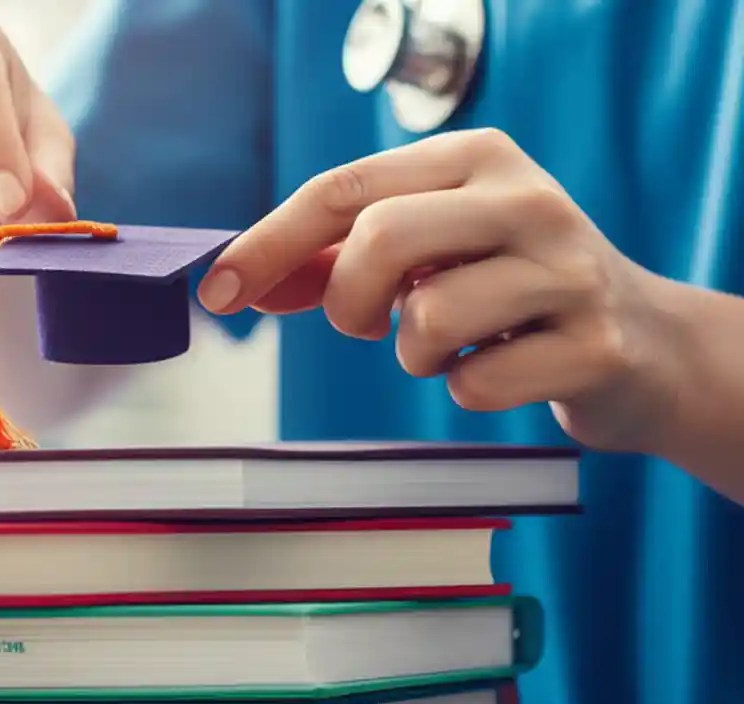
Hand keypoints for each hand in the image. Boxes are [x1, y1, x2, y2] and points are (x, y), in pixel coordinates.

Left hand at [198, 128, 682, 452]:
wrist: (644, 341)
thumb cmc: (511, 288)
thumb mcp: (431, 249)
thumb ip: (336, 258)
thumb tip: (242, 282)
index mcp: (474, 158)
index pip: (343, 189)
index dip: (266, 244)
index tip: (215, 293)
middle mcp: (525, 197)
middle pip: (378, 238)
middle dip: (346, 300)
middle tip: (367, 323)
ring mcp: (567, 268)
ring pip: (426, 317)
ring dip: (413, 351)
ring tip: (453, 341)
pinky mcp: (594, 343)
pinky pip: (474, 384)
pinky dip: (465, 389)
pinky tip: (503, 366)